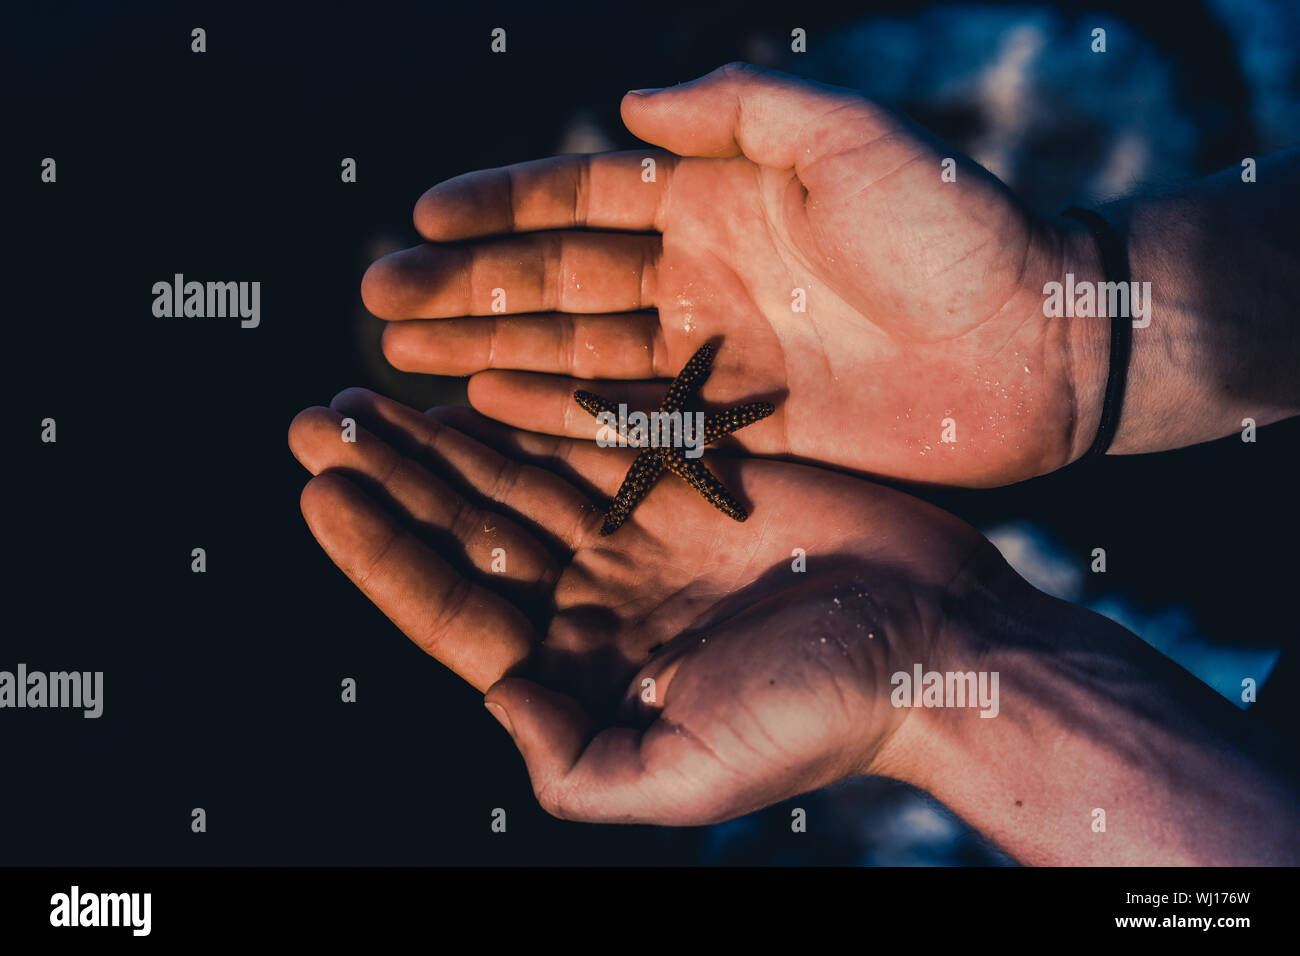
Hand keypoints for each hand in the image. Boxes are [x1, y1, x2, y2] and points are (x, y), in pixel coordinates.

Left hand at [288, 387, 993, 822]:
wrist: (940, 640)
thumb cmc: (824, 715)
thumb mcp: (689, 771)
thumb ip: (574, 761)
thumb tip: (488, 699)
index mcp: (580, 677)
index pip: (454, 610)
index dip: (383, 553)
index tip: (319, 492)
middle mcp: (595, 606)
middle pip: (467, 533)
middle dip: (389, 478)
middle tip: (313, 417)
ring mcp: (637, 540)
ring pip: (514, 478)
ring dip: (437, 438)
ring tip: (363, 392)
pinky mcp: (685, 480)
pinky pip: (590, 435)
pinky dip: (529, 409)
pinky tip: (470, 380)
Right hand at [361, 62, 1106, 486]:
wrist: (1038, 345)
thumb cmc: (959, 229)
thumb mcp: (856, 140)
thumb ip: (745, 112)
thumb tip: (631, 108)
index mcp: (721, 200)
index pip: (586, 198)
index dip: (503, 205)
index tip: (422, 218)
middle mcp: (702, 276)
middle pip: (561, 281)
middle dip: (470, 290)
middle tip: (379, 306)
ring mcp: (713, 354)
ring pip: (579, 352)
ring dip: (493, 352)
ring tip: (405, 361)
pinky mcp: (736, 425)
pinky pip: (630, 418)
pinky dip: (560, 412)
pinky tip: (491, 407)